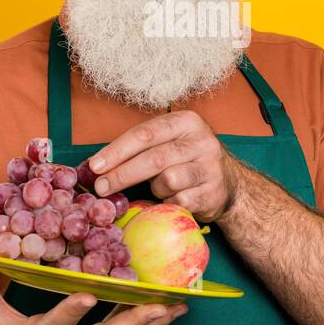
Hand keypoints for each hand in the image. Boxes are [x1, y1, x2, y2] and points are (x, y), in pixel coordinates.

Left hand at [86, 110, 244, 221]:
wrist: (228, 183)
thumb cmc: (186, 160)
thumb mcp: (168, 143)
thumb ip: (140, 148)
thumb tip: (98, 166)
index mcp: (186, 121)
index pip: (145, 134)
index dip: (117, 151)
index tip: (95, 166)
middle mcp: (202, 141)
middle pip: (154, 159)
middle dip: (122, 174)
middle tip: (101, 187)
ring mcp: (210, 167)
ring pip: (167, 181)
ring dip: (155, 189)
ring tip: (160, 188)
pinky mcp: (213, 192)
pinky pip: (179, 202)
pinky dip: (169, 203)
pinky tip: (174, 198)